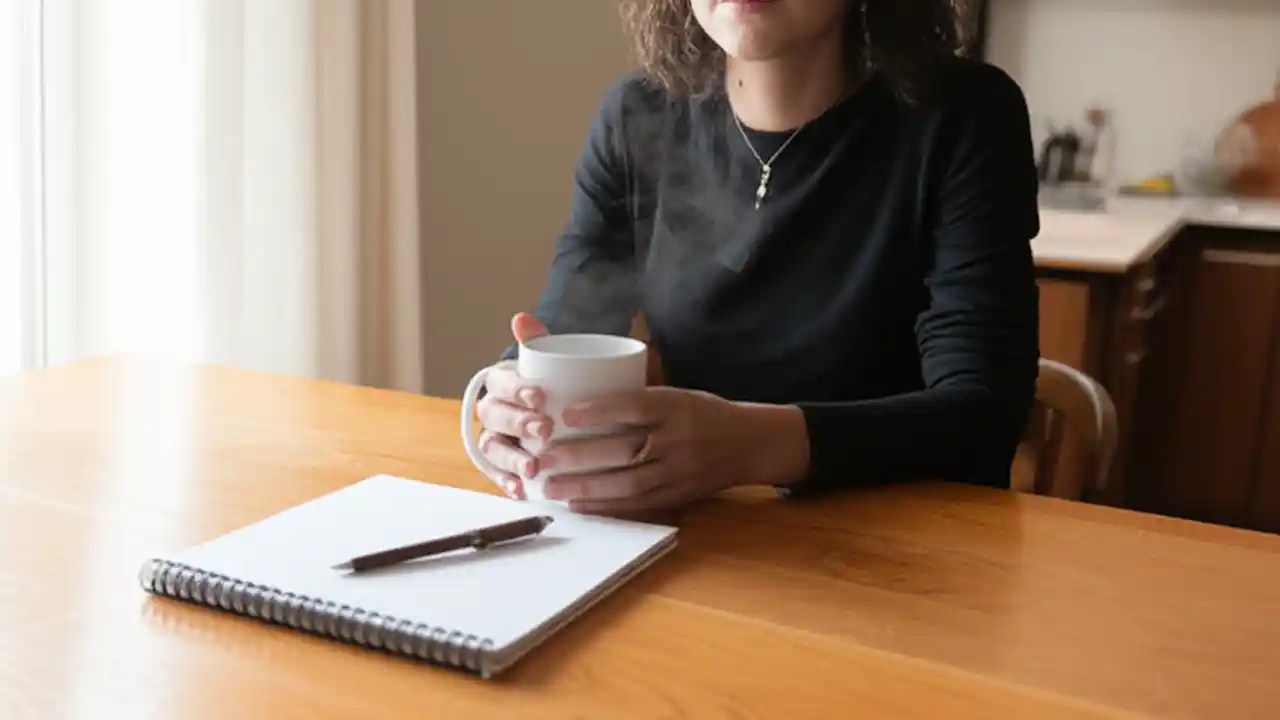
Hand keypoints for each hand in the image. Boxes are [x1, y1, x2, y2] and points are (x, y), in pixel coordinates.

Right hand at [474, 313, 553, 498]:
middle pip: (495, 415)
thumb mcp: (554, 366)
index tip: (540, 396)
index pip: (501, 383)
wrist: (561, 413)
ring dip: (511, 457)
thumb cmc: (555, 387)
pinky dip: (506, 482)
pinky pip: (495, 475)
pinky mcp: (501, 465)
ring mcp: (495, 438)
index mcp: (502, 383)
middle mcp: (493, 410)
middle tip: (545, 428)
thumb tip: (521, 317)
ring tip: (533, 467)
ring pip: (492, 446)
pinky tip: (521, 490)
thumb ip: (540, 344)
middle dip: (518, 422)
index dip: (516, 389)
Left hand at [535, 388, 809, 513]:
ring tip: (551, 488)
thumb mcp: (677, 393)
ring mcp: (680, 471)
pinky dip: (606, 506)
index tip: (565, 413)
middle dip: (579, 456)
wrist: (750, 443)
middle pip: (625, 449)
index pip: (634, 406)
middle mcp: (679, 439)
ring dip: (585, 487)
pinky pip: (639, 504)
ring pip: (628, 482)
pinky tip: (579, 506)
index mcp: (677, 406)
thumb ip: (638, 396)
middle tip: (542, 458)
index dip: (599, 410)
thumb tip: (581, 383)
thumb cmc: (704, 412)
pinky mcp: (679, 495)